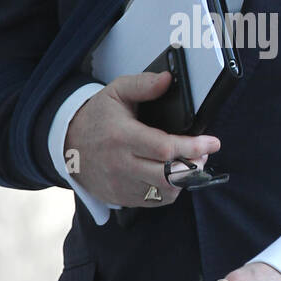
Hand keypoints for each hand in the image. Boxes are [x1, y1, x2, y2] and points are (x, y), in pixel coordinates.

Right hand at [63, 70, 219, 206]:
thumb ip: (143, 84)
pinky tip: (172, 175)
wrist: (68, 145)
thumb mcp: (116, 92)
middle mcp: (121, 164)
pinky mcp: (121, 198)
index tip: (212, 142)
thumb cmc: (96, 117)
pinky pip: (154, 200)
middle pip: (169, 176)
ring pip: (165, 192)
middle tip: (203, 154)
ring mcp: (120, 184)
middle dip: (195, 166)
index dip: (193, 146)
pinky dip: (169, 190)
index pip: (165, 148)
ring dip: (184, 180)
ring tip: (189, 163)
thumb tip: (167, 80)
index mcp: (121, 136)